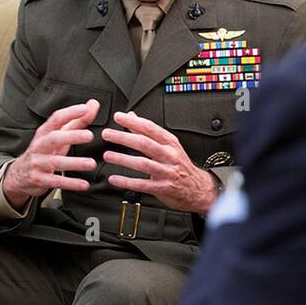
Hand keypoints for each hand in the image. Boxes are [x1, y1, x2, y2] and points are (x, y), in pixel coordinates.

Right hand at [3, 99, 99, 208]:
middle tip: (90, 136)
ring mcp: (37, 163)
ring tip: (91, 163)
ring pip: (55, 162)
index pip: (56, 119)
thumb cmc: (44, 151)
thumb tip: (94, 104)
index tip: (85, 109)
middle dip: (72, 136)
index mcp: (44, 132)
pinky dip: (70, 183)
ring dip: (74, 163)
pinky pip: (55, 181)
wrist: (19, 175)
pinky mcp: (38, 179)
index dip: (70, 112)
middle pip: (54, 138)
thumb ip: (77, 121)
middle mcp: (39, 146)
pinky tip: (84, 184)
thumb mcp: (58, 136)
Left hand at [102, 111, 218, 214]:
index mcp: (170, 143)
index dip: (133, 121)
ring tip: (107, 156)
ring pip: (142, 163)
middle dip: (123, 138)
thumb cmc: (179, 165)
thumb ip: (147, 131)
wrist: (198, 188)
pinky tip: (114, 179)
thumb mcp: (167, 145)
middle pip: (144, 143)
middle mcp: (169, 155)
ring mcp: (167, 172)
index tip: (118, 117)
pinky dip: (126, 182)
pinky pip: (142, 185)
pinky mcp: (163, 188)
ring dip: (123, 159)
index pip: (150, 128)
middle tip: (107, 134)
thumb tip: (131, 115)